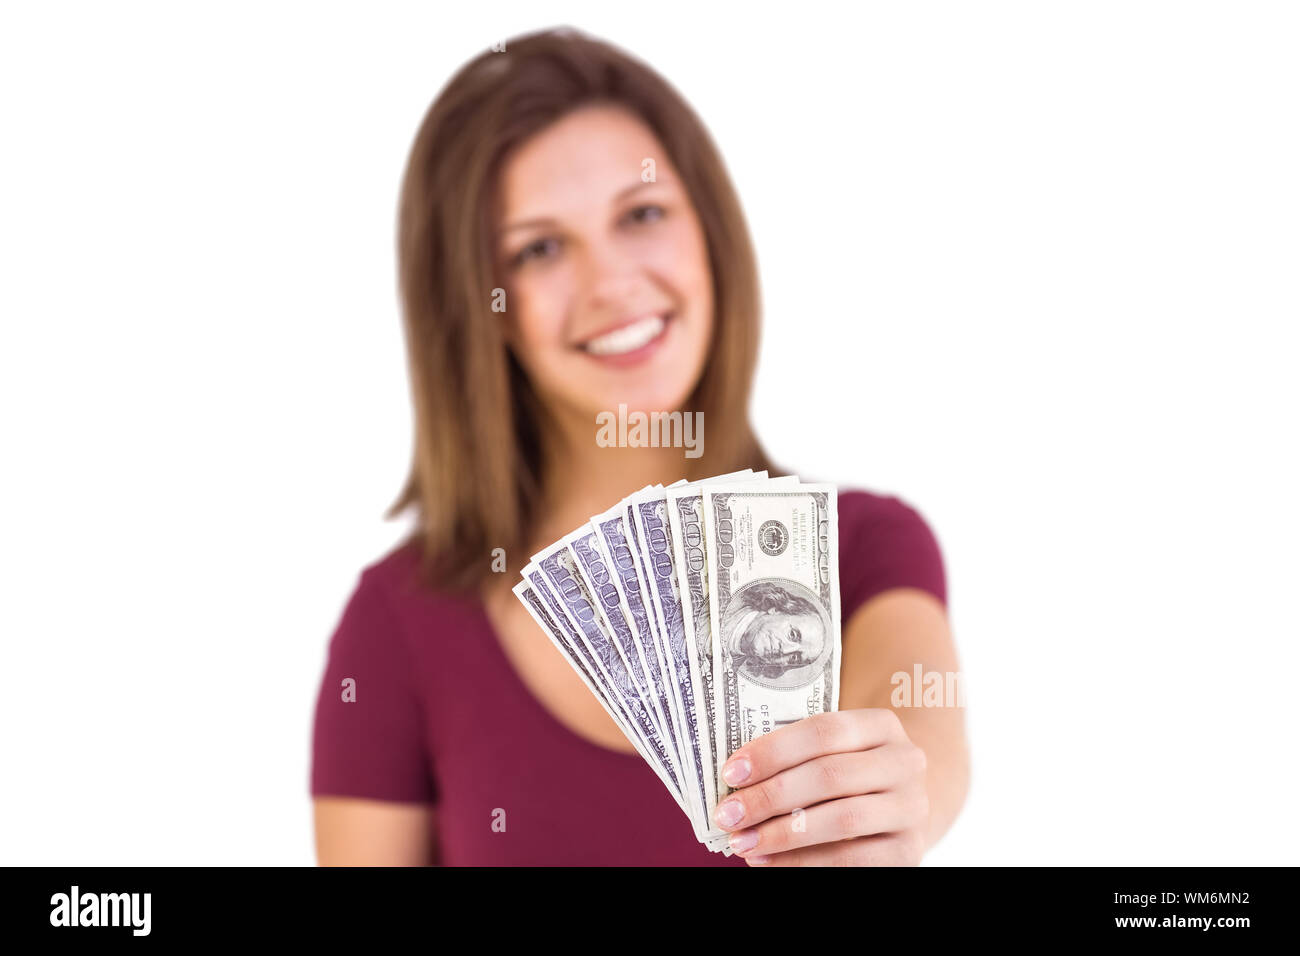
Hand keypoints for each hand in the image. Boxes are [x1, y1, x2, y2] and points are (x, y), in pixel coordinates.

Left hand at [712, 708, 929, 865]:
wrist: (906, 804)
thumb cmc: (852, 770)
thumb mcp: (837, 750)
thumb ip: (796, 756)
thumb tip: (735, 781)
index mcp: (881, 725)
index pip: (823, 730)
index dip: (774, 751)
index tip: (731, 772)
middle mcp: (905, 762)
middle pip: (829, 775)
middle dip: (770, 796)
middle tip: (728, 814)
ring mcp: (911, 808)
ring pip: (841, 820)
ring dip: (782, 834)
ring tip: (741, 842)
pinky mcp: (909, 851)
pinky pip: (850, 859)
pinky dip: (803, 862)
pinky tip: (767, 862)